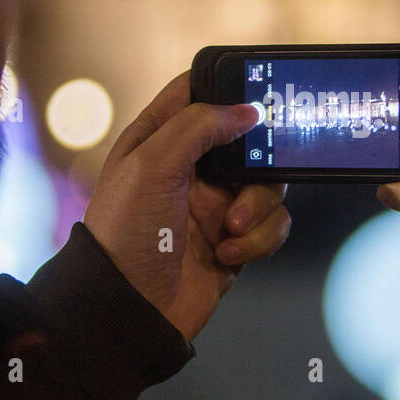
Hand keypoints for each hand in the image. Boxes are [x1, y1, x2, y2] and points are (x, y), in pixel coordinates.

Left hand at [83, 72, 290, 341]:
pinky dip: (259, 239)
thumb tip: (247, 111)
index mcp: (160, 139)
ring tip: (230, 230)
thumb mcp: (152, 165)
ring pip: (268, 185)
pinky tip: (228, 255)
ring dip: (258, 207)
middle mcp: (191, 168)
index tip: (255, 96)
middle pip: (248, 140)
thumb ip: (198, 126)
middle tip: (258, 170)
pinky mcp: (236, 240)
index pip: (197, 93)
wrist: (130, 311)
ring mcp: (215, 205)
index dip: (227, 89)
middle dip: (259, 160)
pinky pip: (272, 225)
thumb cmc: (127, 234)